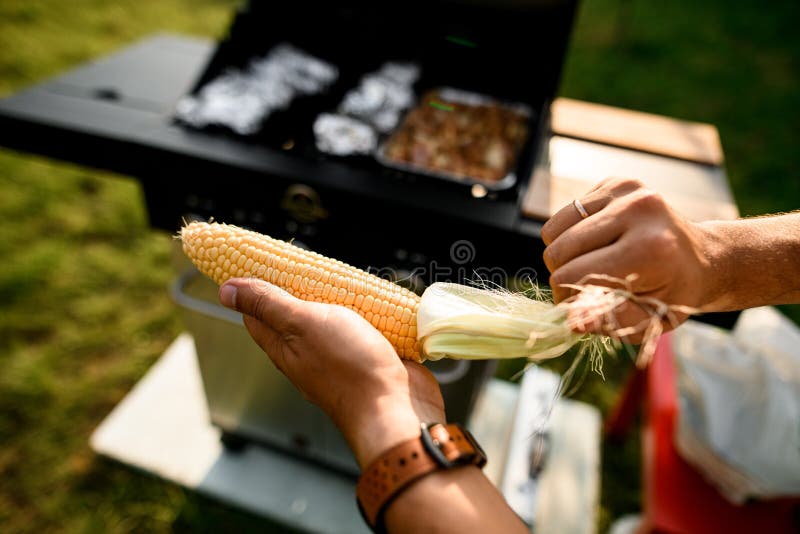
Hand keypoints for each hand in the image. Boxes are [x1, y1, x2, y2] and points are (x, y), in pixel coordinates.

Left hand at [218, 278, 444, 467]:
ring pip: (332, 322)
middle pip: (296, 315)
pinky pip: (362, 331)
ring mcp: (340, 359)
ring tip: (344, 275)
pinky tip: (374, 300)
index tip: (261, 259)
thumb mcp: (302, 323)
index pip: (257, 314)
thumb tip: (225, 290)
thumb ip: (268, 304)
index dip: (255, 286)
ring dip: (337, 299)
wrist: (396, 408)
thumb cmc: (347, 367)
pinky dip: (364, 314)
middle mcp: (308, 355)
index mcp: (284, 347)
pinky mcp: (369, 359)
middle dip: (301, 287)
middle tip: (309, 260)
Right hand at [540, 178, 717, 340]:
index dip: (567, 298)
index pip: (573, 275)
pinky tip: (601, 242)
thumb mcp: (650, 321)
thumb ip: (610, 321)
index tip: (580, 307)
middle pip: (558, 251)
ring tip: (593, 264)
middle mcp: (637, 210)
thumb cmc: (673, 296)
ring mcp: (625, 191)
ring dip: (564, 254)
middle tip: (587, 287)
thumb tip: (572, 321)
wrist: (705, 259)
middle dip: (562, 275)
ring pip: (554, 230)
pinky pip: (565, 214)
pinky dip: (572, 233)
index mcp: (649, 248)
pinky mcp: (615, 182)